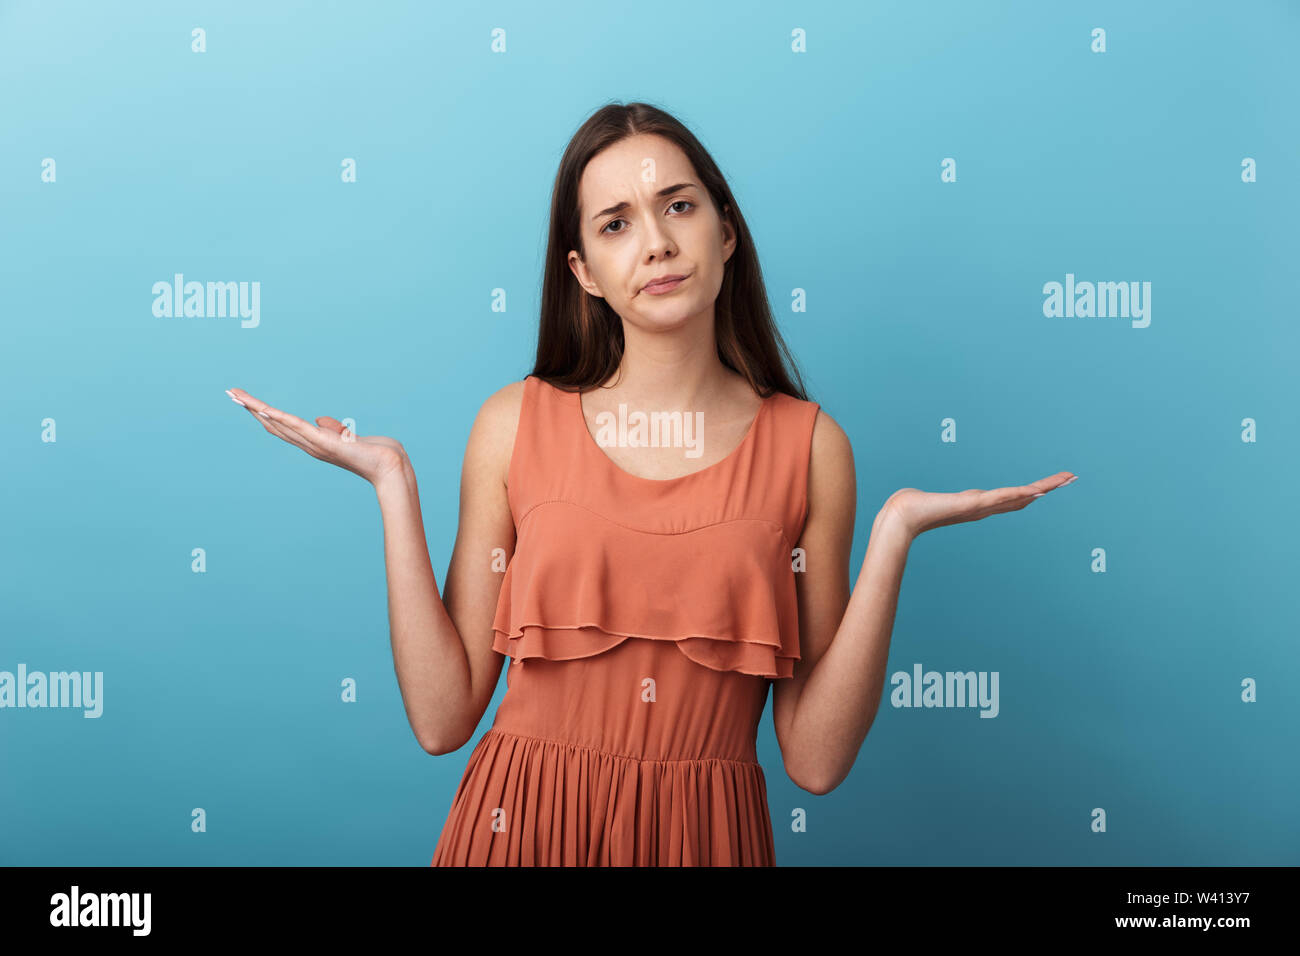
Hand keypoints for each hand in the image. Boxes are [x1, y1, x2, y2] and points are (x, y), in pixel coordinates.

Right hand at [226, 387, 408, 486]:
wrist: (391, 468)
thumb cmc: (375, 454)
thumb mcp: (351, 437)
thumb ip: (335, 429)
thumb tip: (320, 420)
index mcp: (315, 443)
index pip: (283, 426)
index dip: (264, 414)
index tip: (247, 401)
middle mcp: (310, 446)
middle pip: (273, 424)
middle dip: (251, 408)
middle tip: (230, 393)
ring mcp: (315, 445)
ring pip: (279, 423)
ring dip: (256, 409)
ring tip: (237, 396)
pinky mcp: (324, 443)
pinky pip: (297, 428)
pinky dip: (279, 418)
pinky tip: (263, 408)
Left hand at [883, 471, 1076, 539]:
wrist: (901, 516)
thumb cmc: (911, 508)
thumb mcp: (929, 501)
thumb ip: (929, 500)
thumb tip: (920, 498)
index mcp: (976, 505)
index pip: (1011, 498)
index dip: (1032, 492)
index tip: (1050, 486)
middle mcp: (983, 507)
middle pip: (1023, 497)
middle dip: (1048, 487)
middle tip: (1072, 478)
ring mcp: (980, 507)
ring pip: (1018, 496)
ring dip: (1043, 487)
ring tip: (1065, 480)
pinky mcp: (972, 504)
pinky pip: (1002, 497)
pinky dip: (1021, 494)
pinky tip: (1036, 491)